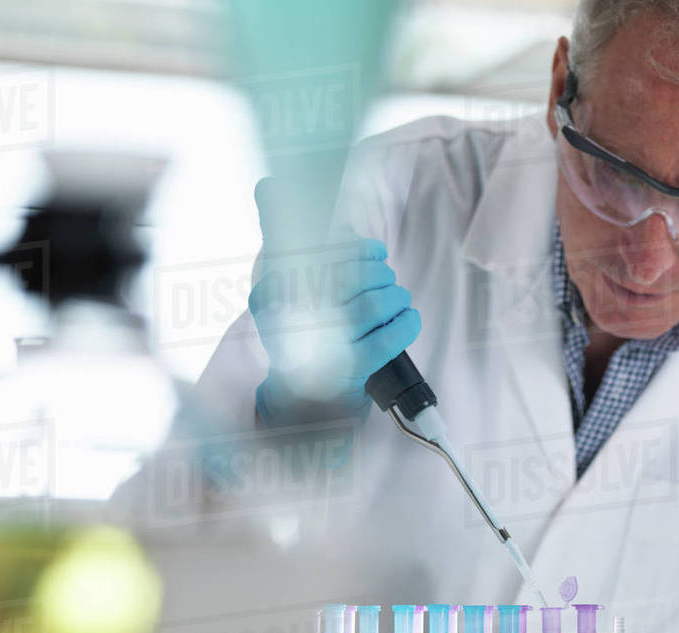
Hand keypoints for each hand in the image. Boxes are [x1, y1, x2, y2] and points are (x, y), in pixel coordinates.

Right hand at [249, 177, 421, 426]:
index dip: (354, 245)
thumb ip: (281, 236)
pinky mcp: (348, 371)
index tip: (374, 250)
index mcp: (270, 291)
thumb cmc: (300, 330)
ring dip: (395, 296)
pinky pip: (389, 338)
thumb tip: (274, 186)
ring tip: (397, 299)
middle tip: (386, 278)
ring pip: (372, 303)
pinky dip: (407, 322)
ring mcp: (319, 347)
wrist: (301, 399)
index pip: (315, 250)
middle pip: (349, 274)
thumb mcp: (282, 284)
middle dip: (379, 272)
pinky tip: (409, 318)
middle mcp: (289, 319)